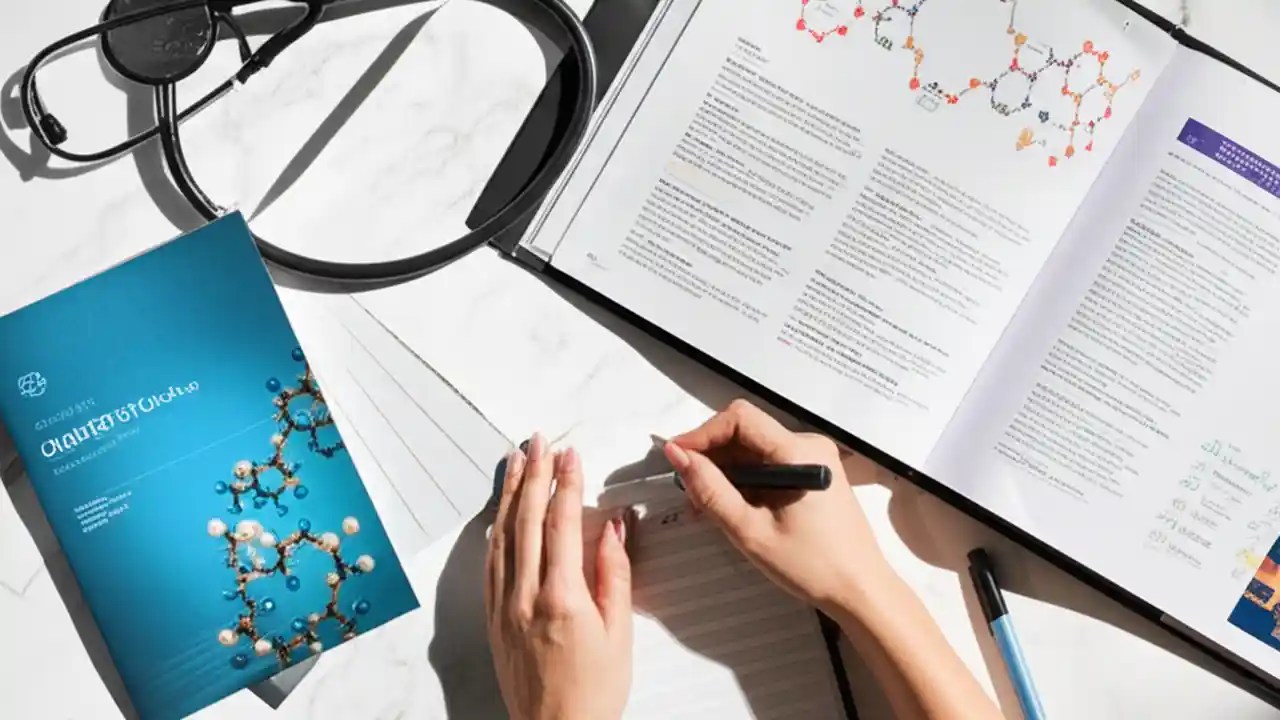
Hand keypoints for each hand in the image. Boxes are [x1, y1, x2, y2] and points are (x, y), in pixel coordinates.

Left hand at [486, 434, 632, 719]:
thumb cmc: (594, 691)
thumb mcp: (619, 631)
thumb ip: (613, 573)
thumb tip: (612, 529)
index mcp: (561, 596)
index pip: (562, 523)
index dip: (566, 484)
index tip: (570, 456)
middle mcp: (526, 596)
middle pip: (527, 520)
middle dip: (534, 475)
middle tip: (538, 443)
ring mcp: (505, 606)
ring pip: (503, 536)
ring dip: (510, 495)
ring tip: (515, 463)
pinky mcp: (494, 618)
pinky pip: (492, 563)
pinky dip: (497, 531)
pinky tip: (501, 515)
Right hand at [664, 400, 891, 614]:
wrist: (860, 590)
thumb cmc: (810, 566)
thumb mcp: (750, 531)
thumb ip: (711, 490)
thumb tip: (676, 455)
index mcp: (799, 453)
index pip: (739, 418)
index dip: (702, 434)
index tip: (675, 460)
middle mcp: (809, 445)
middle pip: (745, 433)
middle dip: (710, 458)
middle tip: (688, 495)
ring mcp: (813, 458)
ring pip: (753, 450)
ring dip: (725, 473)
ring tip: (705, 509)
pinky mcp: (813, 474)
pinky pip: (768, 464)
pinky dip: (744, 481)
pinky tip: (732, 508)